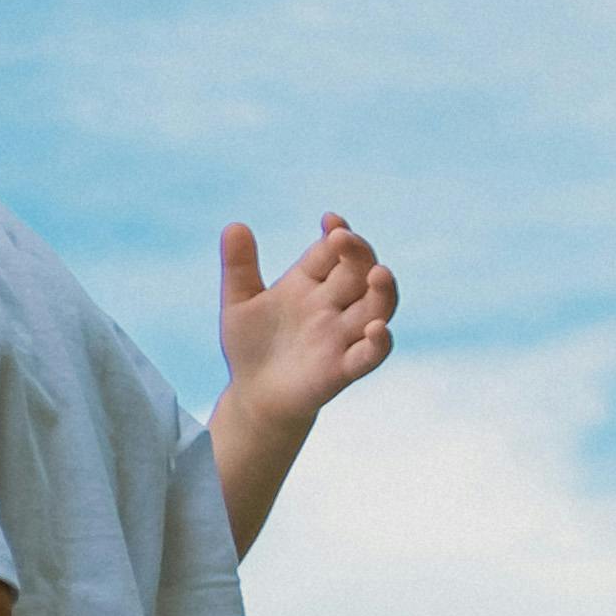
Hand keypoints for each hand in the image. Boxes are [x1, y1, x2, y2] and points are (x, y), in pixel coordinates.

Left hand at [218, 217, 394, 432]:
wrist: (251, 395)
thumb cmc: (251, 346)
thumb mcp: (238, 303)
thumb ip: (239, 267)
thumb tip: (233, 225)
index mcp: (310, 283)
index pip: (332, 252)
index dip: (336, 235)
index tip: (330, 220)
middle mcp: (333, 305)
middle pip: (359, 272)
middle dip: (358, 253)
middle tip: (344, 238)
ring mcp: (341, 335)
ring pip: (376, 308)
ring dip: (383, 290)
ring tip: (379, 272)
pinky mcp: (342, 368)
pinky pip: (370, 355)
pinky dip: (378, 342)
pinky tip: (376, 329)